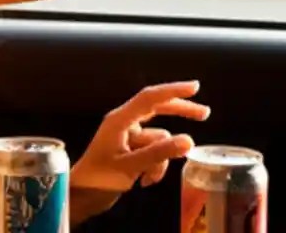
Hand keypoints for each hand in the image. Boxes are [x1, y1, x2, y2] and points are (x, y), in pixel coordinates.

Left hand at [69, 81, 210, 223]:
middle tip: (204, 114)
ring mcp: (128, 137)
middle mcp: (125, 124)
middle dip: (180, 114)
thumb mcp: (129, 167)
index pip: (150, 98)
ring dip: (160, 160)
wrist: (81, 198)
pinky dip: (154, 166)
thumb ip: (159, 153)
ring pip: (159, 139)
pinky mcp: (131, 151)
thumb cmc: (98, 179)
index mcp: (120, 120)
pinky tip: (145, 181)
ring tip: (150, 179)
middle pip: (158, 110)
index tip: (195, 88)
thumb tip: (188, 141)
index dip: (173, 90)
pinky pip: (153, 152)